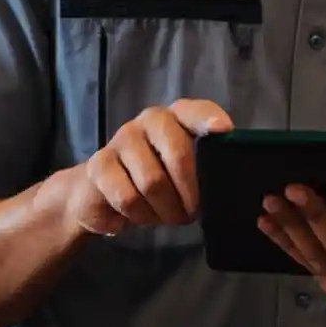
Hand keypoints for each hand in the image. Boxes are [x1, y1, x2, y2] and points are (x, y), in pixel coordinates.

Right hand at [69, 99, 231, 236]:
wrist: (103, 193)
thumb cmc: (158, 180)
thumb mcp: (187, 174)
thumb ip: (207, 169)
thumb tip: (226, 185)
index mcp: (178, 117)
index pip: (195, 111)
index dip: (208, 118)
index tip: (224, 129)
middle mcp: (150, 120)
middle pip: (177, 154)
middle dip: (189, 193)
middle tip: (191, 214)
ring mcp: (122, 139)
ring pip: (152, 182)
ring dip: (164, 210)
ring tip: (165, 215)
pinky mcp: (99, 164)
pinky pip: (127, 198)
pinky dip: (139, 216)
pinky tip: (139, 214)